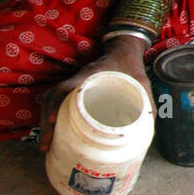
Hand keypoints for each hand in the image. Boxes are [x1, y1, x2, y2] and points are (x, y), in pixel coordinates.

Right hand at [38, 38, 154, 152]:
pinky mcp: (75, 90)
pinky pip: (58, 102)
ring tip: (47, 144)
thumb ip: (146, 103)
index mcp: (90, 76)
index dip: (56, 103)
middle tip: (46, 144)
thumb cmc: (132, 67)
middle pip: (52, 98)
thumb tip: (147, 129)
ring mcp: (74, 84)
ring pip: (51, 101)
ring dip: (46, 121)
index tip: (53, 120)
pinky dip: (53, 117)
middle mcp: (77, 80)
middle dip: (46, 122)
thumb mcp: (141, 83)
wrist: (125, 50)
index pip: (65, 87)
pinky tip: (55, 133)